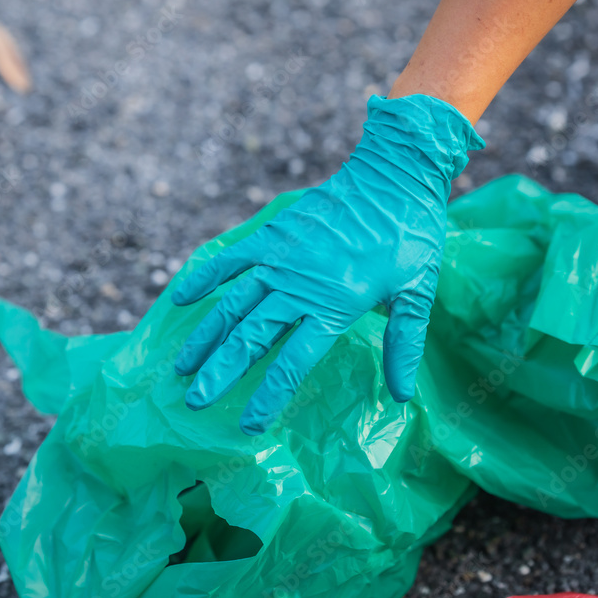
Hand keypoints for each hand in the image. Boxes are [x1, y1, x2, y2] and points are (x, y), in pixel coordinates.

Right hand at [172, 94, 483, 434]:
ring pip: (233, 305)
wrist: (394, 174)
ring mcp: (280, 259)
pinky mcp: (272, 234)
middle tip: (194, 401)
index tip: (248, 424)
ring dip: (205, 337)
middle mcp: (298, 286)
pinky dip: (204, 277)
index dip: (268, 396)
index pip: (292, 363)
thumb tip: (401, 397)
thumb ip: (403, 345)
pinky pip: (230, 259)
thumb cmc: (411, 236)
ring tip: (181, 366)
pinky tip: (180, 299)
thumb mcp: (417, 294)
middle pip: (250, 338)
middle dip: (220, 372)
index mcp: (335, 306)